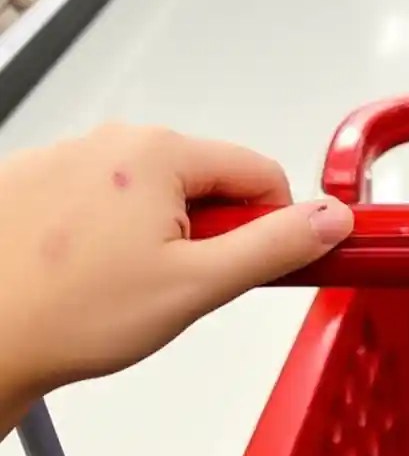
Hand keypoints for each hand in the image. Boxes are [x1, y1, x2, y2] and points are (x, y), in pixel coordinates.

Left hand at [0, 124, 352, 409]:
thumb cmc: (70, 315)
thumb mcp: (198, 286)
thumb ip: (275, 246)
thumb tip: (332, 218)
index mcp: (156, 153)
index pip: (259, 172)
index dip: (271, 224)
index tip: (249, 264)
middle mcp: (109, 140)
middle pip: (204, 179)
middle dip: (206, 231)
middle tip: (177, 283)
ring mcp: (63, 156)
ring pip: (151, 191)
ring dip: (156, 232)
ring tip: (123, 286)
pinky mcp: (27, 180)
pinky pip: (99, 197)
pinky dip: (105, 233)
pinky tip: (84, 275)